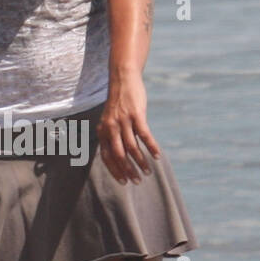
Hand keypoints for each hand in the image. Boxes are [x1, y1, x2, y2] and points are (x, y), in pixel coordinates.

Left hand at [96, 70, 160, 184]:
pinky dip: (151, 147)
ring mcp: (123, 121)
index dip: (115, 171)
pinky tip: (157, 156)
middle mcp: (111, 128)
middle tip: (137, 181)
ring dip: (141, 162)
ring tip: (148, 171)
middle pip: (119, 155)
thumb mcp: (109, 119)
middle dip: (129, 170)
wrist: (122, 79)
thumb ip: (111, 135)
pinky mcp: (136, 115)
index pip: (107, 157)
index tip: (124, 181)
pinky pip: (144, 135)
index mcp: (103, 131)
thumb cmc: (117, 102)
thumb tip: (118, 154)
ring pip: (132, 148)